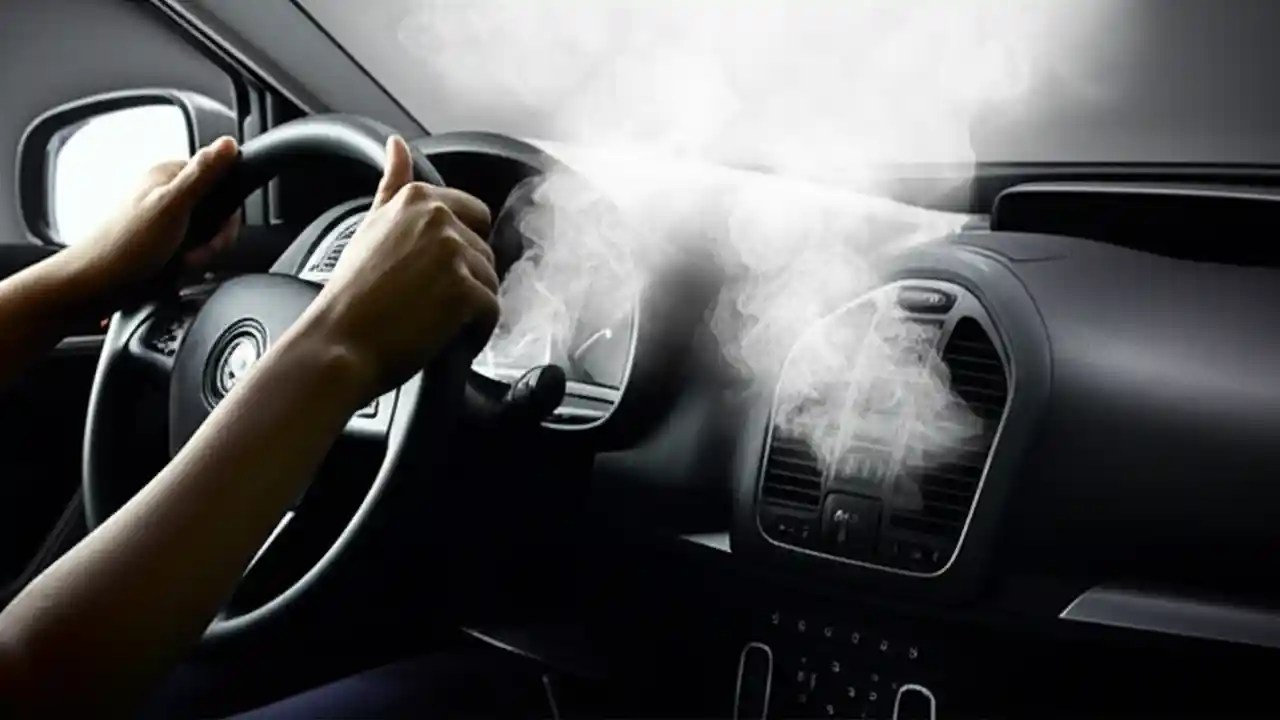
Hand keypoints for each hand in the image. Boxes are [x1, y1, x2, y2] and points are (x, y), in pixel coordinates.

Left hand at [59, 136, 240, 306]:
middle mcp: (166, 192)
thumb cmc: (126, 244)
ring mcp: (164, 217)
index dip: (226, 212)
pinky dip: (189, 260)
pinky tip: (175, 266)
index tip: (216, 232)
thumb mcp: (172, 205)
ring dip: (200, 253)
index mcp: (168, 174)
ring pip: (206, 234)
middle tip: (194, 252)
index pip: (222, 183)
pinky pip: (192, 248)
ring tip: (181, 262)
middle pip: (216, 212)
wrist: (96, 283)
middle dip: (212, 239)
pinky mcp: (162, 240)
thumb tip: (227, 144)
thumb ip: (202, 174)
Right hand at [301, 135, 497, 396]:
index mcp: (419, 198)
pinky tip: (444, 337)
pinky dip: (475, 331)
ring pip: (490, 282)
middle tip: (427, 303)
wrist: (339, 343)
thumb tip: (398, 144)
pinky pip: (491, 311)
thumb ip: (393, 184)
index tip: (433, 274)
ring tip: (431, 322)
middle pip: (484, 251)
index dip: (458, 251)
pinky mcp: (465, 289)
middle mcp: (439, 217)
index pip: (474, 215)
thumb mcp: (370, 226)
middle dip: (465, 280)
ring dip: (470, 308)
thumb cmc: (351, 294)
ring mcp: (453, 252)